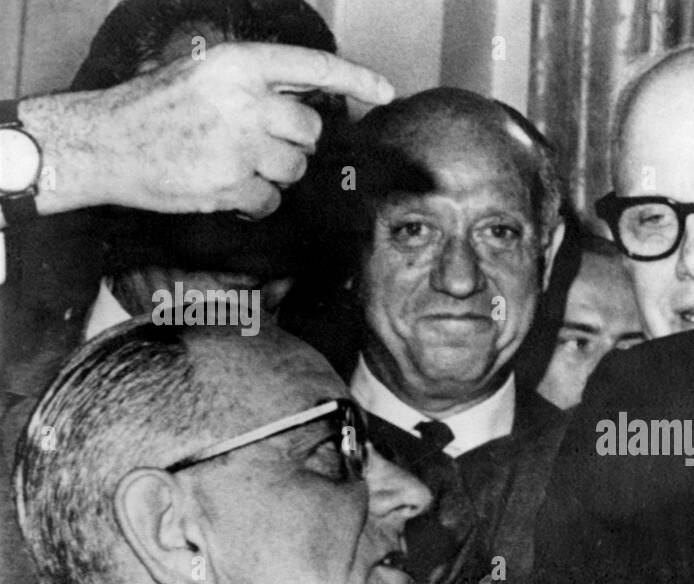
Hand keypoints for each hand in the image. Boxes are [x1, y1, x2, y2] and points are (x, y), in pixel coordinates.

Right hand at [25, 43, 392, 218]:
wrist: (104, 143)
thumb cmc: (153, 110)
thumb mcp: (203, 75)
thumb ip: (253, 84)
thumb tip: (305, 101)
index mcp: (238, 66)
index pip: (312, 67)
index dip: (355, 78)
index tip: (384, 91)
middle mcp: (245, 102)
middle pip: (310, 128)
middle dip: (296, 141)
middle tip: (262, 144)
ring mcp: (240, 146)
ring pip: (294, 168)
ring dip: (275, 173)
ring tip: (236, 165)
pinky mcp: (231, 185)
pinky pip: (270, 201)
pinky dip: (255, 202)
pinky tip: (227, 190)